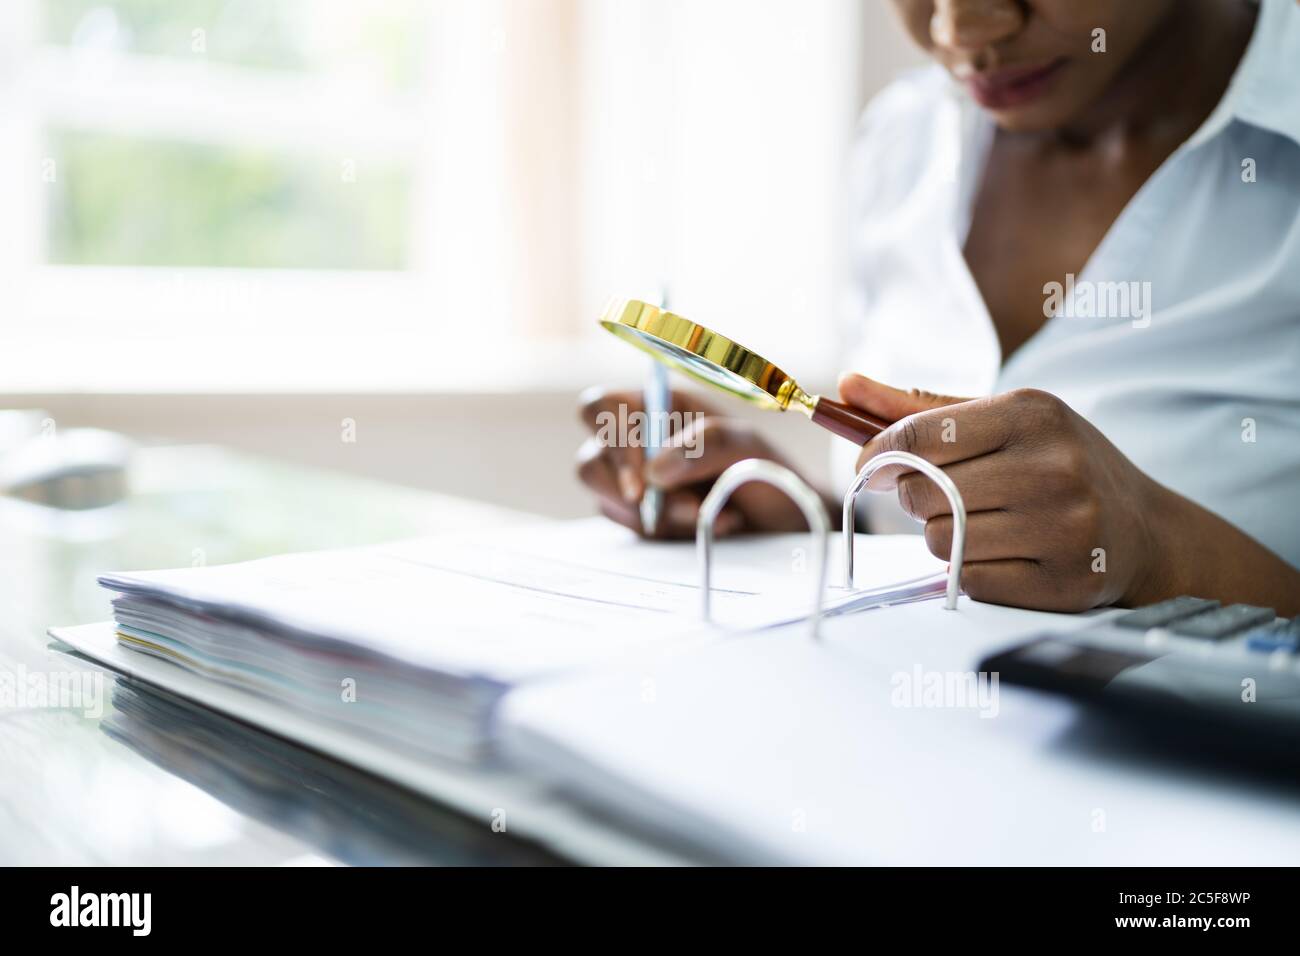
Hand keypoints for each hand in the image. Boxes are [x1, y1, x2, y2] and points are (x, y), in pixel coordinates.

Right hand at [576, 386, 815, 538]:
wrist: (787, 523)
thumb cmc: (769, 473)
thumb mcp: (749, 448)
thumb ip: (707, 444)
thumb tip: (655, 471)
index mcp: (658, 407)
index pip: (600, 408)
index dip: (611, 438)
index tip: (643, 477)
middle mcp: (638, 442)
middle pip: (590, 461)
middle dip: (630, 491)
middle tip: (683, 507)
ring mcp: (635, 483)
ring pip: (609, 502)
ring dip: (659, 516)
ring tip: (710, 514)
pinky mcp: (642, 519)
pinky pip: (632, 529)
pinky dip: (668, 532)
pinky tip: (705, 525)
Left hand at [839, 374, 1162, 610]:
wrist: (1145, 530)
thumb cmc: (1057, 464)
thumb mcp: (1002, 419)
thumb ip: (919, 407)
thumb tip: (845, 385)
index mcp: (1034, 413)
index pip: (920, 435)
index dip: (878, 454)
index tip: (868, 465)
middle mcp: (1054, 467)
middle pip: (922, 492)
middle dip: (914, 496)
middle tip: (940, 494)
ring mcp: (1064, 528)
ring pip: (939, 541)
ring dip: (940, 536)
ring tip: (977, 523)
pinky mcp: (1063, 583)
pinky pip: (967, 582)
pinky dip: (967, 571)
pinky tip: (1003, 554)